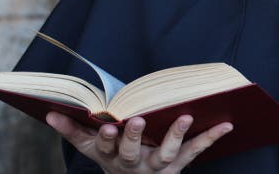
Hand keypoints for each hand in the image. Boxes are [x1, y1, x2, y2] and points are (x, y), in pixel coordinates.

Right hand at [46, 112, 232, 172]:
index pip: (103, 147)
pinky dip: (212, 137)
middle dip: (132, 137)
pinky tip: (228, 124)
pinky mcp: (179, 166)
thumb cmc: (114, 157)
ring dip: (175, 135)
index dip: (105, 137)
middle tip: (136, 121)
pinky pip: (196, 151)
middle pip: (130, 153)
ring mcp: (158, 166)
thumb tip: (50, 113)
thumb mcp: (92, 148)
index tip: (107, 124)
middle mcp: (133, 164)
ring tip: (185, 116)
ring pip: (166, 153)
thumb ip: (72, 130)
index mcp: (110, 156)